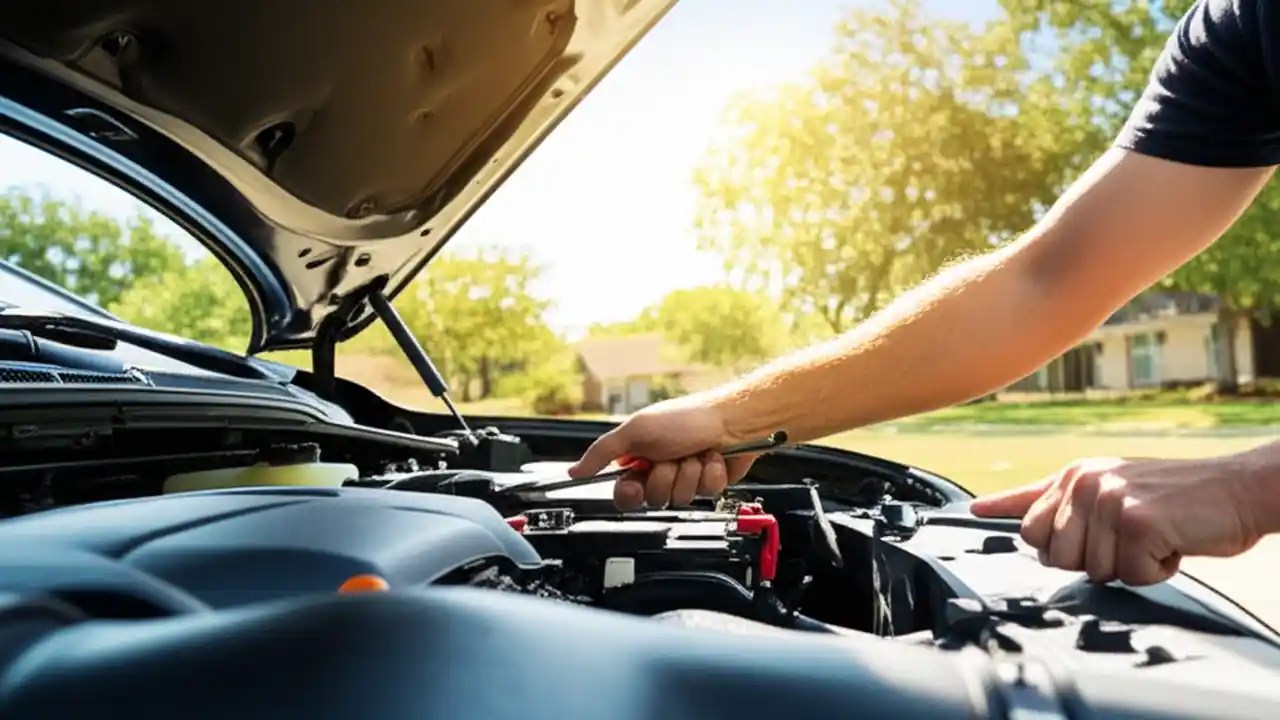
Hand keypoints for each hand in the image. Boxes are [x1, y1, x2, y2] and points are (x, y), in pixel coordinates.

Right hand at [569, 397, 756, 509]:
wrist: (730, 419)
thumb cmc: (685, 417)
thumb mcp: (636, 430)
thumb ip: (602, 452)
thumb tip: (574, 471)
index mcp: (638, 458)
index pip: (623, 493)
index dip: (630, 492)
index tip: (636, 480)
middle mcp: (660, 470)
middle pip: (652, 498)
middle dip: (665, 477)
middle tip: (670, 458)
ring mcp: (685, 479)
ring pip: (680, 498)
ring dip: (689, 473)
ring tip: (695, 454)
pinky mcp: (708, 485)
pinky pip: (705, 494)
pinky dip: (710, 474)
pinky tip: (712, 459)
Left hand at [969, 454, 1269, 585]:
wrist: (1236, 491)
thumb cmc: (1177, 499)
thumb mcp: (1113, 489)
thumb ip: (1067, 505)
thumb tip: (1015, 516)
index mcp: (1075, 476)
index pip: (1027, 505)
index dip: (1001, 509)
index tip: (972, 509)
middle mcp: (1084, 483)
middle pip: (1051, 554)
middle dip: (1090, 561)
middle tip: (1127, 539)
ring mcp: (1108, 500)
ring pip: (1090, 571)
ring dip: (1127, 568)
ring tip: (1152, 538)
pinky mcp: (1136, 522)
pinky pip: (1129, 576)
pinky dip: (1155, 571)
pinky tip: (1170, 545)